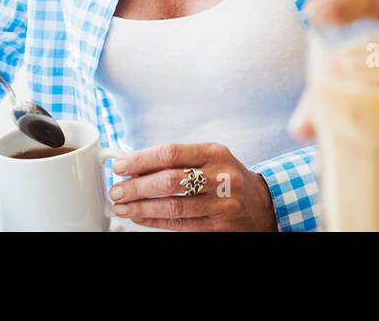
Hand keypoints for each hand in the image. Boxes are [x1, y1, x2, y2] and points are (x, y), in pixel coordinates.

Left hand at [109, 142, 277, 230]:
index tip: (121, 165)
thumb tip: (137, 167)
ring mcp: (220, 203)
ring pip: (172, 206)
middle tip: (117, 191)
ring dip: (141, 208)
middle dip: (136, 187)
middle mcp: (219, 176)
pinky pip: (180, 225)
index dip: (141, 160)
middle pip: (169, 181)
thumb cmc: (228, 177)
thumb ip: (179, 160)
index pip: (170, 153)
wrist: (261, 203)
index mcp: (215, 153)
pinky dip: (155, 222)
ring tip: (123, 207)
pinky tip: (141, 219)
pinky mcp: (218, 226)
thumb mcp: (211, 158)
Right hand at [289, 0, 378, 230]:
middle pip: (376, 40)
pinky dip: (338, 119)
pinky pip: (364, 103)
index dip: (365, 0)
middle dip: (334, 67)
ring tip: (312, 132)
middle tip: (311, 115)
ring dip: (330, 96)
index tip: (323, 13)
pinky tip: (324, 144)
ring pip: (363, 71)